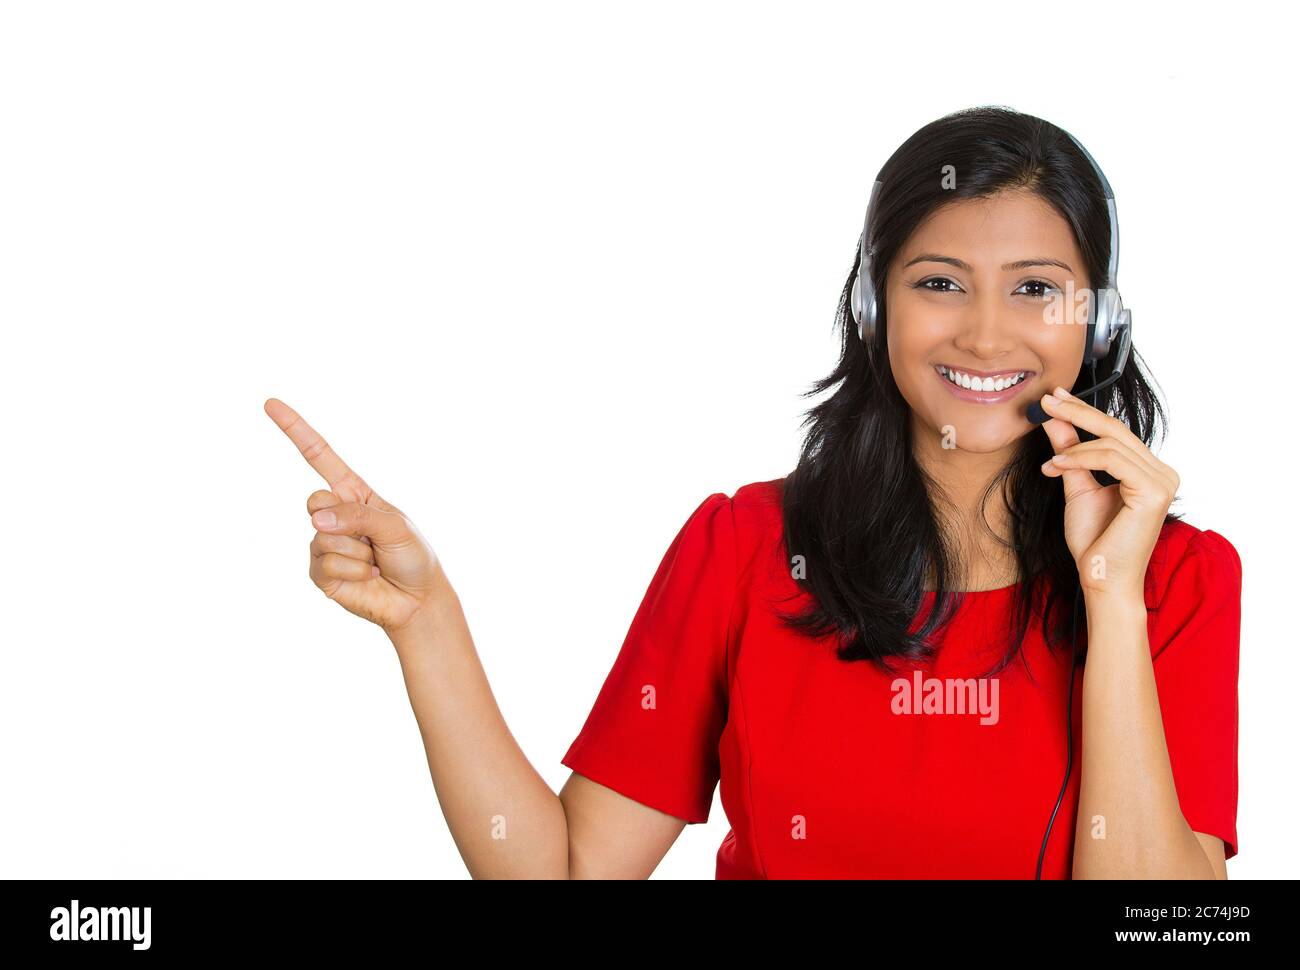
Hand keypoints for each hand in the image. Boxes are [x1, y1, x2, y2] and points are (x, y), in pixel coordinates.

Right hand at [264, 398, 450, 636]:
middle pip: (314, 501)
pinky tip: (366, 576)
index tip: (270, 404)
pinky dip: (353, 571)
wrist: (417, 600)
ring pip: (323, 537)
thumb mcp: (395, 525)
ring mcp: (324, 544)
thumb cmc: (412, 556)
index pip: (319, 457)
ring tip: (374, 561)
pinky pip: (326, 564)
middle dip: (345, 519)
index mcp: (354, 493)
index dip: (296, 430)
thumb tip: (317, 520)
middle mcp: (335, 515)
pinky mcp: (320, 573)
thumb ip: (358, 515)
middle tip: (371, 539)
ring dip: (357, 552)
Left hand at [1037, 385, 1179, 598]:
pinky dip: (1080, 458)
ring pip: (1111, 444)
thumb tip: (1054, 419)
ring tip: (1049, 463)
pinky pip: (1112, 460)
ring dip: (1072, 447)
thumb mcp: (1076, 486)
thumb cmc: (1093, 541)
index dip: (1084, 411)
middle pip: (1115, 429)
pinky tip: (1057, 467)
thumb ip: (1069, 452)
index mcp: (1149, 470)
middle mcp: (1162, 472)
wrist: (1101, 578)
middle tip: (1046, 401)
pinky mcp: (1153, 492)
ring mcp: (1162, 481)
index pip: (1115, 431)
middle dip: (1077, 412)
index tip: (1055, 397)